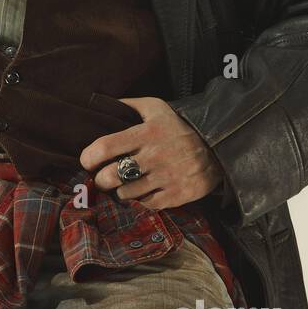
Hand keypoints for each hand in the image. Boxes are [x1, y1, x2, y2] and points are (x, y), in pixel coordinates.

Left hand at [79, 96, 224, 208]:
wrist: (219, 147)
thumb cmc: (179, 127)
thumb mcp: (157, 108)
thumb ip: (129, 106)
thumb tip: (103, 104)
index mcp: (146, 133)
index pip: (105, 147)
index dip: (89, 157)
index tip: (88, 160)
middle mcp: (155, 156)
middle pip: (110, 177)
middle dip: (101, 179)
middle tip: (103, 177)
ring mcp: (166, 177)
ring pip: (125, 194)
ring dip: (121, 190)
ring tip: (125, 183)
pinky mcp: (176, 195)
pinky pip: (145, 204)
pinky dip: (140, 200)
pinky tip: (143, 190)